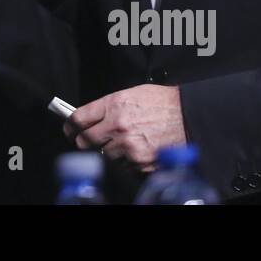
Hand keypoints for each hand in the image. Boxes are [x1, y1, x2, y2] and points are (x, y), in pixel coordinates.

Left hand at [63, 85, 185, 170]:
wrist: (191, 116)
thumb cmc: (163, 102)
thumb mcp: (132, 93)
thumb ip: (109, 106)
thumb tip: (90, 116)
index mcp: (114, 105)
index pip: (78, 119)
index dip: (69, 126)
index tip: (68, 129)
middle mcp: (118, 126)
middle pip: (84, 141)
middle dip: (83, 142)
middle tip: (87, 140)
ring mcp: (128, 146)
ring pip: (103, 155)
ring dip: (108, 152)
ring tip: (123, 142)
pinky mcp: (140, 162)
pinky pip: (123, 166)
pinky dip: (125, 161)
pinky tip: (136, 150)